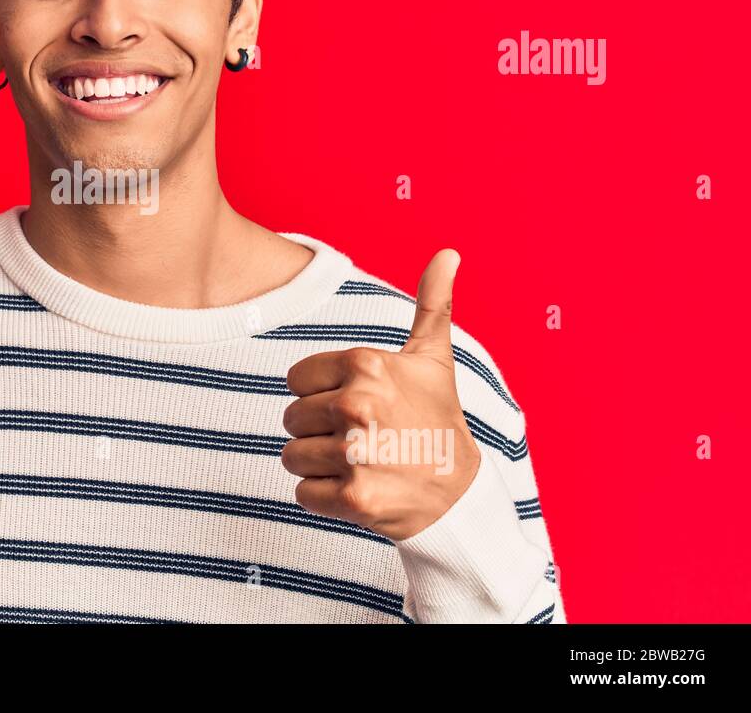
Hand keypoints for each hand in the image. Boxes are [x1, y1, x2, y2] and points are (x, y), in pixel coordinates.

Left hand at [281, 249, 481, 540]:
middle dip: (318, 431)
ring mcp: (356, 453)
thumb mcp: (433, 359)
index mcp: (365, 365)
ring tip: (360, 463)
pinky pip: (303, 494)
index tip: (358, 406)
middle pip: (291, 418)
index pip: (295, 379)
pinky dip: (324, 498)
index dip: (321, 394)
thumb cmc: (438, 418)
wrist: (460, 494)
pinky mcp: (354, 497)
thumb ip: (431, 304)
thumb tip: (448, 253)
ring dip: (319, 465)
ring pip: (292, 456)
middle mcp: (357, 404)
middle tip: (362, 438)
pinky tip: (359, 489)